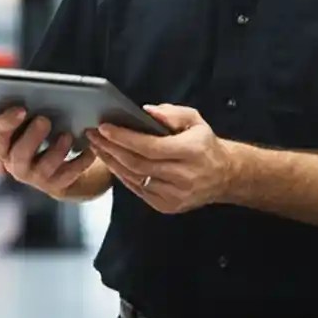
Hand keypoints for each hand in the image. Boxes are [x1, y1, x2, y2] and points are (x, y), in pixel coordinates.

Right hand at [0, 107, 96, 199]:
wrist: (54, 163)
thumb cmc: (37, 133)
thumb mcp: (27, 122)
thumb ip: (28, 112)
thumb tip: (40, 96)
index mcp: (3, 145)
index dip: (7, 122)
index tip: (22, 109)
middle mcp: (15, 163)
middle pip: (19, 154)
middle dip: (32, 137)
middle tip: (44, 120)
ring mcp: (35, 177)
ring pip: (44, 167)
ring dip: (57, 150)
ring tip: (67, 135)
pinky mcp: (55, 184)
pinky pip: (68, 175)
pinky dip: (81, 161)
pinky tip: (90, 149)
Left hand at [87, 104, 233, 213]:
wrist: (223, 176)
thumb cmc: (205, 144)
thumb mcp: (195, 120)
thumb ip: (171, 113)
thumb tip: (145, 111)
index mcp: (191, 152)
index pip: (150, 146)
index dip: (124, 137)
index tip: (104, 127)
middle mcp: (183, 176)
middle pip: (137, 163)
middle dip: (111, 148)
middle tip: (93, 134)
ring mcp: (175, 195)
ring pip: (135, 178)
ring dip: (111, 162)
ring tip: (97, 146)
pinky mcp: (167, 206)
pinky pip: (138, 190)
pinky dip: (122, 175)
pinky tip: (111, 162)